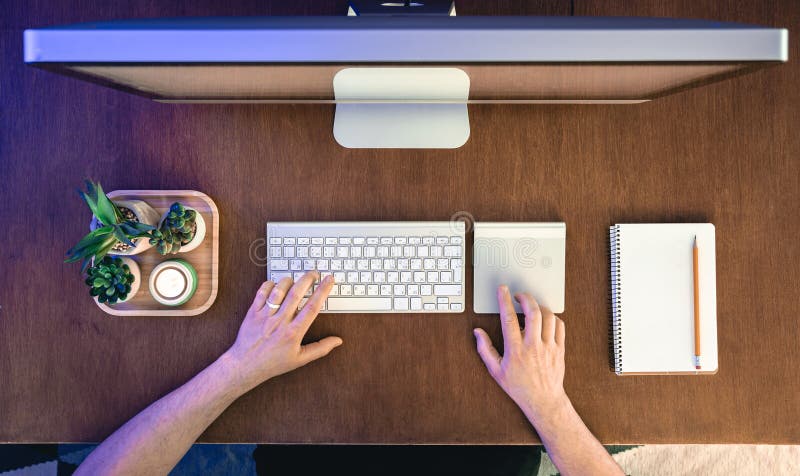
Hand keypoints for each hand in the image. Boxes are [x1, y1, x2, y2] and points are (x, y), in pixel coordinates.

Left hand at [223, 272, 341, 391]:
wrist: (245, 366)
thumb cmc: (273, 363)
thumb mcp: (300, 359)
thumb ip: (320, 349)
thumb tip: (337, 341)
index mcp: (293, 332)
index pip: (312, 306)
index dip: (323, 290)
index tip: (329, 280)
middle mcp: (280, 322)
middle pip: (296, 293)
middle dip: (308, 279)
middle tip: (314, 273)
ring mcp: (265, 316)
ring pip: (279, 290)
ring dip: (289, 280)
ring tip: (295, 279)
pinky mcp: (253, 313)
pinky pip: (262, 292)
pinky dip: (269, 285)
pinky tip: (275, 285)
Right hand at [473, 286, 567, 420]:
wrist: (543, 400)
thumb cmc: (519, 387)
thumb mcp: (496, 371)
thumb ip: (485, 350)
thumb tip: (478, 333)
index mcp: (516, 350)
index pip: (509, 319)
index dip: (505, 300)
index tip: (503, 290)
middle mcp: (533, 346)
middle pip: (533, 312)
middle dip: (526, 298)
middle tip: (519, 296)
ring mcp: (548, 347)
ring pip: (548, 317)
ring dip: (539, 307)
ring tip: (532, 307)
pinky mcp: (560, 349)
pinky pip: (559, 326)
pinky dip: (553, 317)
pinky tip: (545, 319)